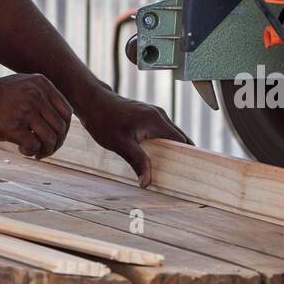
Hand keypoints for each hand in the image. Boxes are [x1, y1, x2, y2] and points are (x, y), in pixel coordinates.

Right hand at [0, 73, 72, 158]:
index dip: (64, 129)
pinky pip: (34, 146)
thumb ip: (41, 96)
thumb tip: (61, 121)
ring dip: (46, 151)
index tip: (55, 138)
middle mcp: (36, 95)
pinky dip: (31, 152)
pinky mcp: (13, 126)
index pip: (67, 112)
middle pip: (61, 127)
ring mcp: (25, 110)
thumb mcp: (22, 85)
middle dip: (56, 143)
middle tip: (45, 150)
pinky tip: (22, 151)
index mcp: (42, 84)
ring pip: (51, 138)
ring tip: (36, 153)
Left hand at [76, 86, 190, 186]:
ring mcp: (153, 114)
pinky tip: (156, 156)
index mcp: (156, 121)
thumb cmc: (104, 120)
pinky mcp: (146, 116)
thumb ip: (137, 161)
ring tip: (170, 168)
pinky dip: (162, 144)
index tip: (192, 170)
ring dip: (171, 149)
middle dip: (182, 154)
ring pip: (170, 135)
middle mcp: (159, 115)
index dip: (188, 155)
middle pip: (179, 137)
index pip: (182, 140)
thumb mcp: (121, 144)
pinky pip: (161, 132)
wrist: (92, 101)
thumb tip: (147, 182)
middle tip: (182, 175)